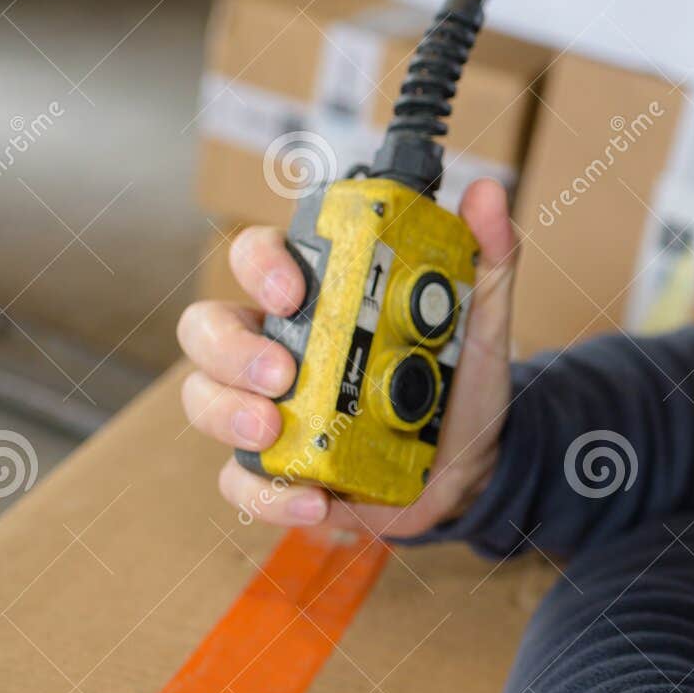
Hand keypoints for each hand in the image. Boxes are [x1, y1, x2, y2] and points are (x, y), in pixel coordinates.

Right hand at [177, 179, 517, 538]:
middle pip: (209, 328)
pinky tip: (313, 498)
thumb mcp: (482, 322)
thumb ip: (488, 258)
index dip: (262, 265)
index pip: (261, 258)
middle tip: (280, 371)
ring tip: (272, 430)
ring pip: (204, 398)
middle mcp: (279, 347)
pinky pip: (240, 481)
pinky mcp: (277, 470)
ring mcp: (270, 409)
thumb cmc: (460, 384)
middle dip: (230, 348)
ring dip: (228, 412)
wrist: (475, 466)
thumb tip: (486, 195)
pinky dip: (266, 492)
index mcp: (319, 299)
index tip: (293, 290)